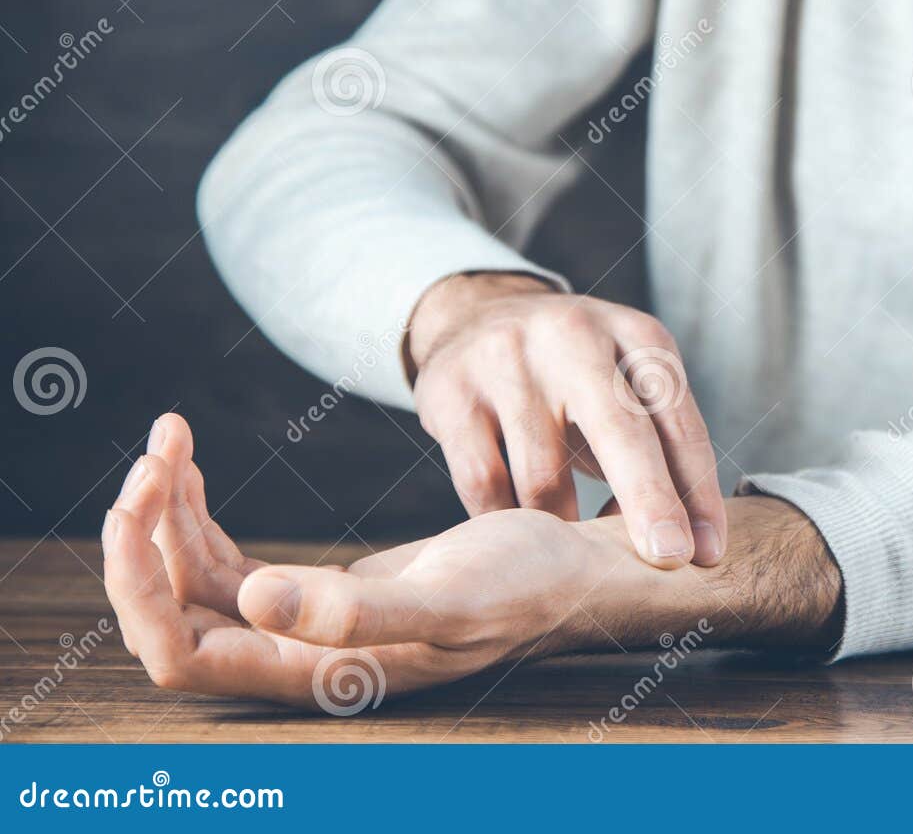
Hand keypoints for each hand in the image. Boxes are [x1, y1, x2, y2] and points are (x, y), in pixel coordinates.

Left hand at [102, 414, 649, 706]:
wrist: (571, 572)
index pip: (183, 654)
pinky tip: (195, 463)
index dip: (139, 587)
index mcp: (318, 674)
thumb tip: (253, 601)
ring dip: (165, 513)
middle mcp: (296, 659)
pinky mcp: (316, 592)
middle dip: (141, 538)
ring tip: (170, 439)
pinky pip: (225, 561)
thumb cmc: (526, 588)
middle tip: (153, 455)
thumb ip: (357, 614)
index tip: (141, 499)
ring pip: (191, 584)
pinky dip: (197, 510)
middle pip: (169, 618)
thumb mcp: (453, 597)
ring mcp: (301, 626)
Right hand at [406, 272, 725, 569]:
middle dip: (650, 502)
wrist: (475, 315)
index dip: (698, 491)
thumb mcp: (625, 384)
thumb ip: (657, 448)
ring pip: (544, 472)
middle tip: (670, 558)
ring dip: (565, 528)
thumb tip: (681, 543)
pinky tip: (518, 537)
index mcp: (635, 334)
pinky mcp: (451, 389)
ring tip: (576, 560)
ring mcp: (508, 357)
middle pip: (621, 431)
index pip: (679, 421)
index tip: (708, 552)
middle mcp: (575, 335)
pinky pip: (484, 480)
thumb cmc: (575, 373)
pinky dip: (504, 520)